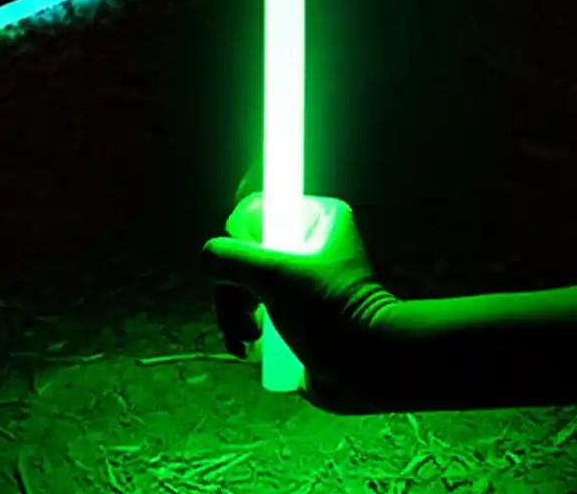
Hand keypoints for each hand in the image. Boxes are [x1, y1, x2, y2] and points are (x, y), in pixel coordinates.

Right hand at [206, 192, 396, 407]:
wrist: (368, 368)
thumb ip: (228, 256)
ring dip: (234, 311)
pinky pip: (250, 309)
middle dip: (235, 286)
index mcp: (316, 217)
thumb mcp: (274, 274)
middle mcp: (307, 242)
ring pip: (240, 282)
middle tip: (247, 312)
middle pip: (242, 250)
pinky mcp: (290, 312)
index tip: (250, 271)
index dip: (242, 237)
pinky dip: (241, 327)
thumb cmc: (330, 313)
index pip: (257, 207)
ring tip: (248, 337)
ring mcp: (297, 279)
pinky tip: (248, 348)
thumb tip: (207, 257)